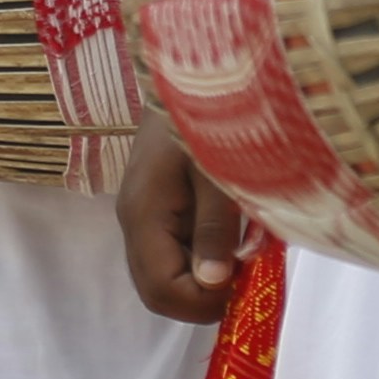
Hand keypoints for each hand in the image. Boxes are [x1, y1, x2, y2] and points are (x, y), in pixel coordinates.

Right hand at [114, 122, 260, 324]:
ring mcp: (141, 215)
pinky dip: (200, 258)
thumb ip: (214, 228)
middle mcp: (133, 221)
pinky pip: (171, 251)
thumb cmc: (204, 116)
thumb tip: (213, 282)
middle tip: (245, 278)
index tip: (243, 288)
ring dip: (201, 278)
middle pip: (156, 289)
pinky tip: (229, 238)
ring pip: (163, 273)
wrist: (187, 75)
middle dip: (200, 296)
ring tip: (241, 257)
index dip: (200, 303)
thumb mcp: (216, 172)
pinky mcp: (155, 207)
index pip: (160, 289)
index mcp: (144, 214)